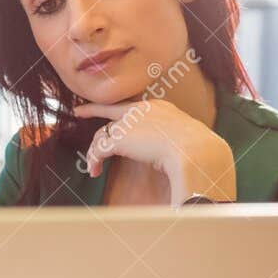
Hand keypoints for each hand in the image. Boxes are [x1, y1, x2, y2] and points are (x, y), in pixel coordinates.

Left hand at [73, 100, 236, 204]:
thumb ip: (171, 141)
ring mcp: (129, 123)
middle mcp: (141, 110)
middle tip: (80, 112)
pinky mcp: (120, 138)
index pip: (132, 107)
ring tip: (93, 166)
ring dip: (94, 151)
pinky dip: (94, 160)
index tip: (110, 107)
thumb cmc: (197, 150)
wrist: (195, 150)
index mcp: (159, 108)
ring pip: (102, 135)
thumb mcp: (183, 139)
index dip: (119, 109)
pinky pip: (99, 150)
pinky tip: (95, 171)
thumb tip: (170, 155)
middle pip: (111, 112)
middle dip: (93, 110)